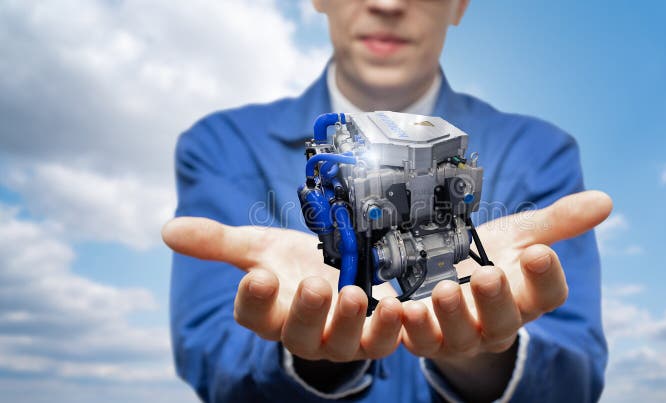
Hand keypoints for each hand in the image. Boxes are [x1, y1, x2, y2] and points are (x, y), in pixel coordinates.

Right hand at [161, 220, 402, 362]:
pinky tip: (398, 306)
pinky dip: (391, 329)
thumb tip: (167, 230)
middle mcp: (304, 331)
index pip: (253, 314)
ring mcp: (341, 337)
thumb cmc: (298, 261)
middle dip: (305, 312)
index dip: (253, 300)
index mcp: (271, 310)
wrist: (344, 268)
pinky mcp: (375, 335)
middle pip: (298, 335)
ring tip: (354, 293)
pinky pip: (382, 342)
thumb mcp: (262, 245)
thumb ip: (219, 241)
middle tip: (312, 285)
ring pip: (342, 343)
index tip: (258, 275)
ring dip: (349, 321)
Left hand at [399, 190, 611, 398]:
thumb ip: (557, 221)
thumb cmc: (484, 256)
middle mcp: (496, 322)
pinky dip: (411, 329)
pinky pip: (419, 342)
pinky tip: (403, 307)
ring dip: (453, 315)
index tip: (538, 252)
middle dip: (497, 300)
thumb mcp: (517, 234)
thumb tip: (605, 200)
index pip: (547, 295)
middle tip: (487, 274)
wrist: (439, 276)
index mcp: (526, 296)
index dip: (546, 278)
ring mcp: (460, 335)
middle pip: (504, 322)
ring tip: (443, 289)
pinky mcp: (424, 339)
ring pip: (461, 336)